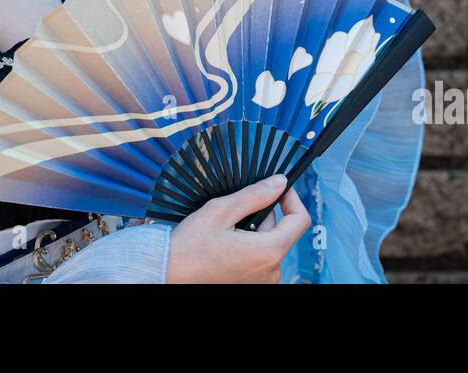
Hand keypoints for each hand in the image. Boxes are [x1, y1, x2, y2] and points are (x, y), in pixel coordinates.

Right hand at [164, 175, 310, 282]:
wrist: (167, 273)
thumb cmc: (189, 247)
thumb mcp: (221, 211)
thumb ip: (254, 195)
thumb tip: (280, 182)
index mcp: (268, 252)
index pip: (300, 221)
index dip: (292, 199)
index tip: (278, 189)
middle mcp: (271, 272)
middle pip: (280, 232)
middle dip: (261, 216)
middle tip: (233, 214)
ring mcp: (262, 282)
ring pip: (268, 245)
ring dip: (252, 232)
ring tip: (224, 232)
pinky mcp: (251, 285)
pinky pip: (259, 259)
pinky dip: (247, 247)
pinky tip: (224, 246)